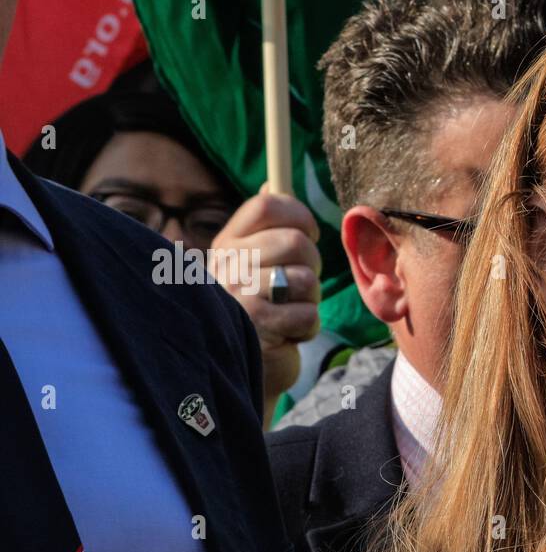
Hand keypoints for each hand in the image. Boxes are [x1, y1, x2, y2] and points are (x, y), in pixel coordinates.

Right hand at [209, 186, 321, 419]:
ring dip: (310, 301)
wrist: (241, 370)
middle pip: (296, 242)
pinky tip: (287, 335)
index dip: (299, 215)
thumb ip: (263, 227)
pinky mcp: (257, 329)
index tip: (308, 234)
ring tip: (289, 312)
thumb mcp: (252, 265)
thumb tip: (273, 181)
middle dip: (311, 266)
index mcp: (227, 244)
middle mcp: (227, 265)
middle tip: (298, 287)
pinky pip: (308, 315)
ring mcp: (238, 296)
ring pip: (306, 280)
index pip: (266, 204)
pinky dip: (307, 328)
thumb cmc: (255, 312)